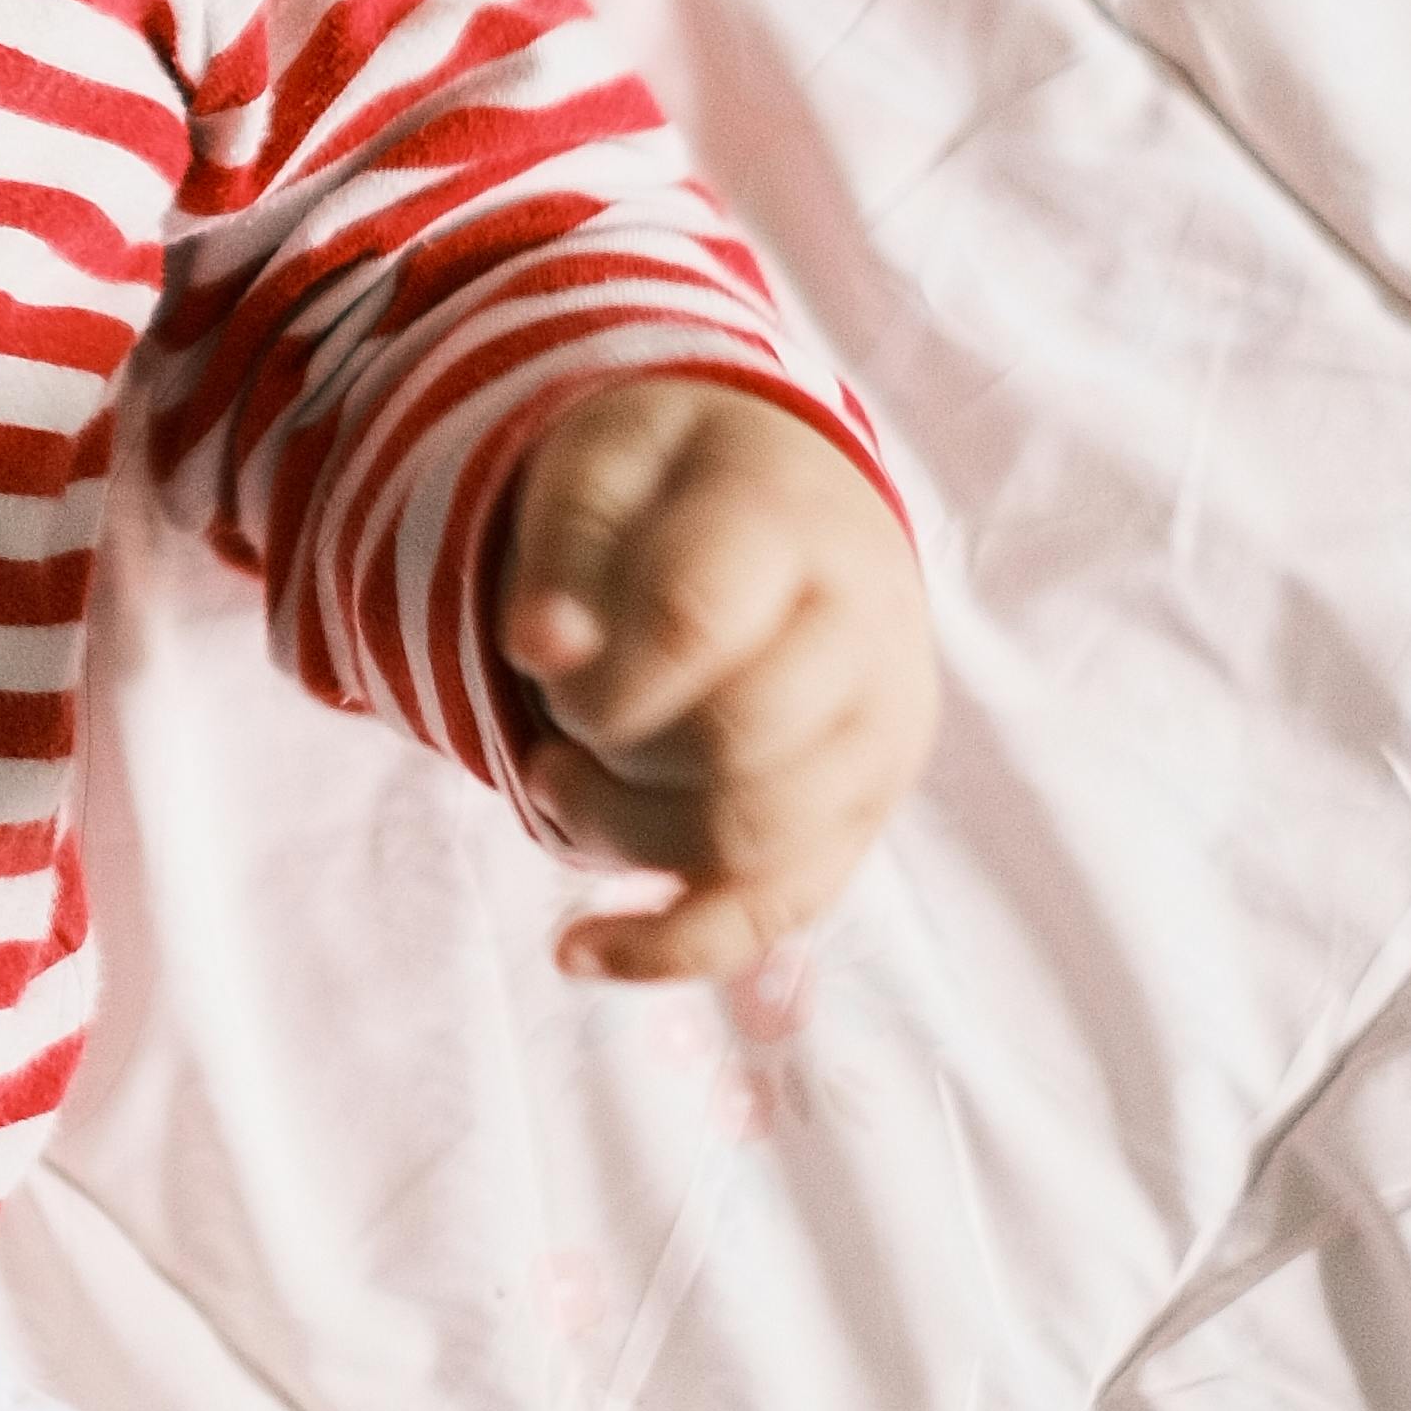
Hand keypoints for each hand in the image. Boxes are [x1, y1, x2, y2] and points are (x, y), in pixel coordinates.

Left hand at [492, 377, 934, 988]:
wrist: (801, 500)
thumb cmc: (680, 480)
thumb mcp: (604, 461)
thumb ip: (562, 544)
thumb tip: (539, 648)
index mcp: (795, 530)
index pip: (694, 623)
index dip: (594, 673)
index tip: (535, 662)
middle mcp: (865, 643)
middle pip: (730, 747)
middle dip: (609, 751)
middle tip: (554, 721)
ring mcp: (875, 744)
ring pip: (752, 843)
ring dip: (623, 834)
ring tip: (555, 778)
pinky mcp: (856, 821)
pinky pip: (776, 913)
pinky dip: (670, 945)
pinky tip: (575, 949)